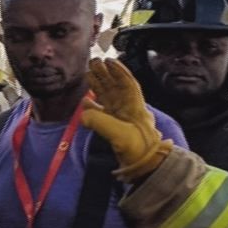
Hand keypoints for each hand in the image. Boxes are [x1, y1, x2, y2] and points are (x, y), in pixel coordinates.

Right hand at [81, 59, 175, 179]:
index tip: (110, 61)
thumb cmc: (138, 149)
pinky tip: (84, 103)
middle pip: (116, 87)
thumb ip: (100, 122)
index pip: (128, 84)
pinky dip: (93, 107)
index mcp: (135, 107)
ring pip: (108, 98)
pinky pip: (102, 113)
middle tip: (94, 62)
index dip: (119, 71)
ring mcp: (121, 119)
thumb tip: (83, 114)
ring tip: (88, 75)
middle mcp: (128, 110)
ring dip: (98, 86)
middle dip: (105, 75)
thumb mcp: (120, 134)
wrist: (144, 167)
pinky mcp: (114, 129)